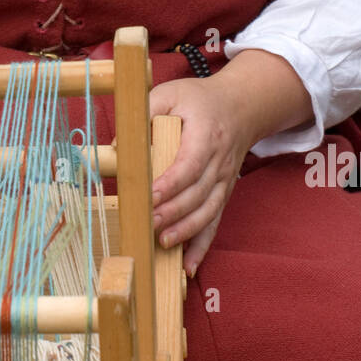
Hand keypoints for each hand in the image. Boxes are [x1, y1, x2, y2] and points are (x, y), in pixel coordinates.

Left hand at [147, 78, 254, 277]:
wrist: (242, 106)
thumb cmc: (200, 100)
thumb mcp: (171, 93)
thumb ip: (147, 112)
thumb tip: (119, 145)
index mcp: (207, 135)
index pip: (189, 165)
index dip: (170, 185)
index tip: (148, 198)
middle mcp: (219, 162)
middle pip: (198, 193)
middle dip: (173, 213)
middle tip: (147, 225)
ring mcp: (223, 180)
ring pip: (208, 212)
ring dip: (186, 232)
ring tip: (163, 244)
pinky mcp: (222, 193)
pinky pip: (215, 223)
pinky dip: (202, 246)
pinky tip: (189, 267)